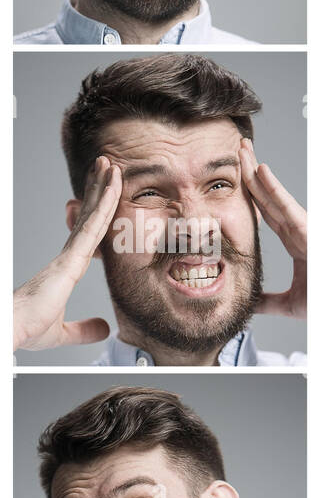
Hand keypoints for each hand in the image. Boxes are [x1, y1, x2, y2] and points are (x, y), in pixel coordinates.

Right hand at [13, 155, 119, 350]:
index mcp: (67, 269)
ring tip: (111, 165)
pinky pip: (92, 228)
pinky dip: (105, 206)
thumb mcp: (62, 331)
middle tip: (108, 166)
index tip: (104, 194)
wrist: (10, 330)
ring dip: (103, 189)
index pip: (87, 234)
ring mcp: (68, 255)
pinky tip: (114, 188)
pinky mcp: (69, 259)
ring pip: (92, 216)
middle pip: (88, 217)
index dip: (96, 212)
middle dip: (98, 191)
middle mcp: (68, 257)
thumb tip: (105, 328)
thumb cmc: (26, 329)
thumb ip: (84, 329)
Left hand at [243, 137, 306, 318]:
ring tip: (243, 150)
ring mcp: (304, 231)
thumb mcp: (288, 303)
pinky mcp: (309, 233)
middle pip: (268, 199)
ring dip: (258, 173)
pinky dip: (274, 189)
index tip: (235, 177)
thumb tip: (246, 302)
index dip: (251, 194)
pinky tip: (261, 170)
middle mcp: (298, 233)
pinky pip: (288, 207)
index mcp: (294, 244)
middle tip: (238, 148)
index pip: (266, 214)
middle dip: (252, 173)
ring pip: (275, 198)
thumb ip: (267, 301)